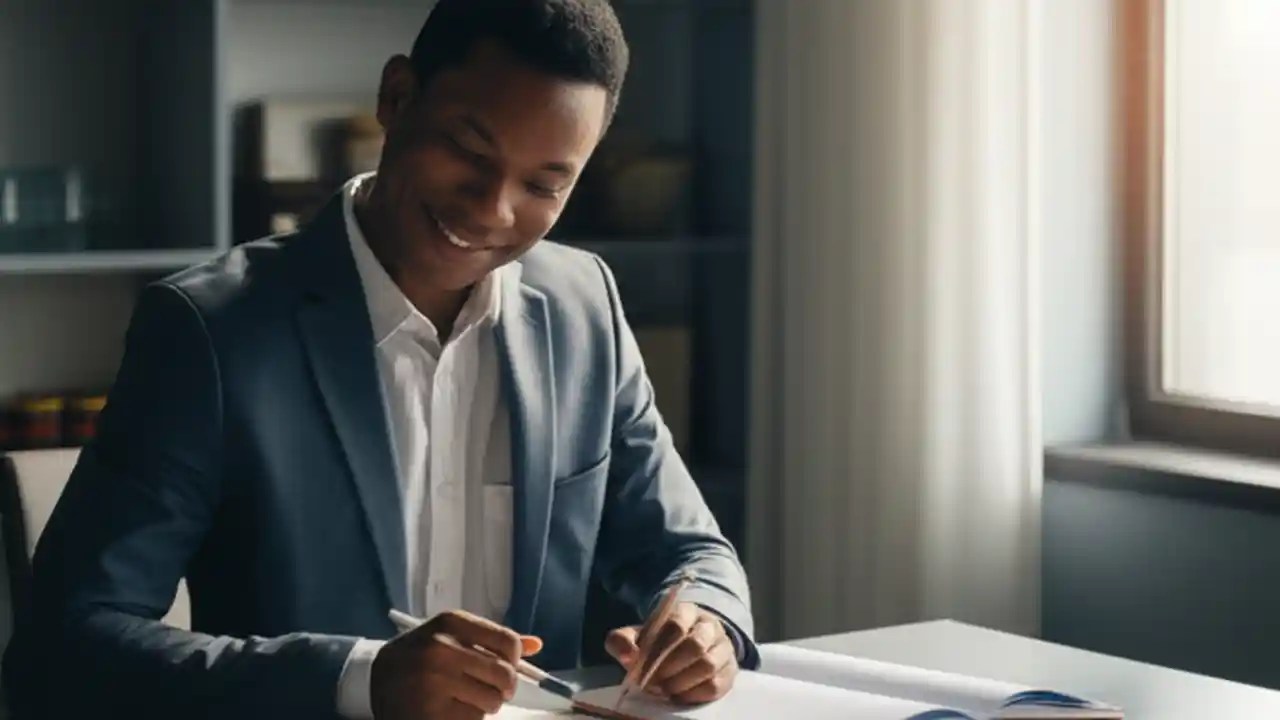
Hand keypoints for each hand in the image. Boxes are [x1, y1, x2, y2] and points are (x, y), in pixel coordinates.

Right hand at [370, 609, 541, 719]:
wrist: (374, 677)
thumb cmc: (420, 654)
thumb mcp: (450, 635)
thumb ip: (491, 639)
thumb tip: (535, 645)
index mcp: (451, 623)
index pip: (508, 642)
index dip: (515, 659)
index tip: (506, 666)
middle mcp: (442, 648)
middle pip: (504, 675)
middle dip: (503, 687)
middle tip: (491, 689)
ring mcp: (434, 682)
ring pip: (491, 702)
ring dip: (486, 705)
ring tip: (465, 698)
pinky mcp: (429, 712)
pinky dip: (467, 718)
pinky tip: (450, 709)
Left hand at [605, 603, 738, 705]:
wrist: (685, 648)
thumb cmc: (658, 642)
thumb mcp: (637, 636)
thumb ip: (622, 641)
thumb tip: (629, 656)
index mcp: (686, 611)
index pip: (676, 625)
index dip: (658, 649)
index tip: (642, 667)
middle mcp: (710, 626)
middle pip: (695, 645)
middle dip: (670, 668)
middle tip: (654, 682)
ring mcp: (723, 647)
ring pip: (708, 665)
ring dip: (681, 682)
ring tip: (665, 689)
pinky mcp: (730, 670)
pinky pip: (716, 685)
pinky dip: (693, 694)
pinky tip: (679, 695)